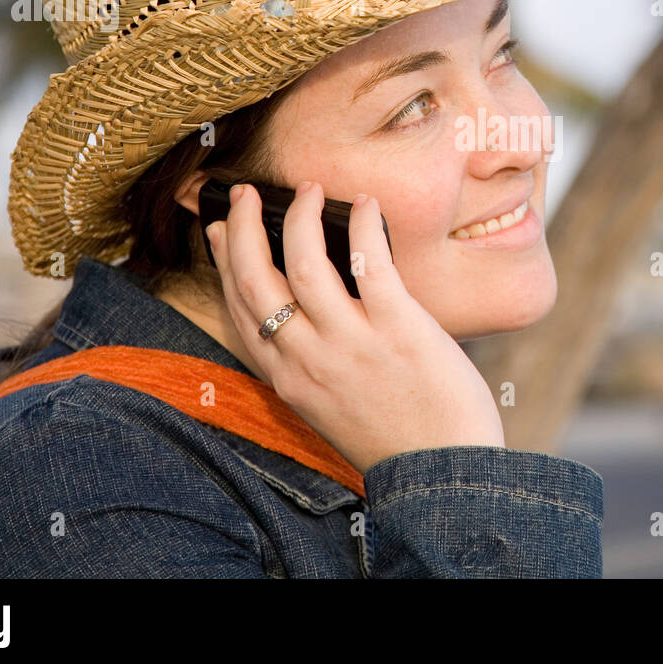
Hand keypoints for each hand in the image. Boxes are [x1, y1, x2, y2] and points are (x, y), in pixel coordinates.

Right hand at [205, 181, 505, 473]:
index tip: (218, 230)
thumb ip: (313, 360)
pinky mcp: (397, 329)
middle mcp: (307, 360)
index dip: (223, 262)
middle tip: (244, 193)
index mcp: (287, 379)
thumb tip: (313, 302)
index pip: (239, 309)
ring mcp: (350, 344)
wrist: (444, 472)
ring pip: (302, 264)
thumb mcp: (329, 406)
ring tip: (308, 190)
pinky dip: (362, 226)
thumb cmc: (396, 436)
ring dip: (299, 217)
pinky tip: (364, 205)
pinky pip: (369, 264)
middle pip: (254, 280)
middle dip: (240, 228)